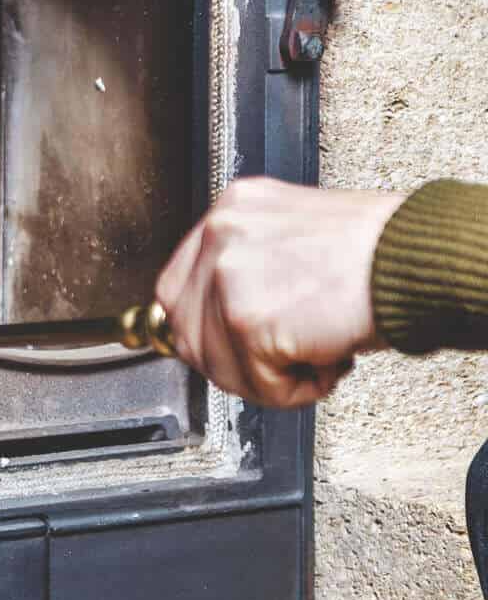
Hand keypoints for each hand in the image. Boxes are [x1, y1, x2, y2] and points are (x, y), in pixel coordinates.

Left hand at [155, 179, 406, 408]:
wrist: (420, 261)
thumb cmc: (381, 255)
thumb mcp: (296, 239)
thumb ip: (252, 267)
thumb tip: (219, 316)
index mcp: (234, 208)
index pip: (179, 286)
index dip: (205, 330)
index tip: (232, 349)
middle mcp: (223, 231)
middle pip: (185, 328)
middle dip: (231, 362)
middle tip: (278, 363)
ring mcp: (229, 272)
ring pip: (214, 362)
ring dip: (265, 379)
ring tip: (312, 361)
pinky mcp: (247, 317)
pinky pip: (254, 383)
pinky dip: (292, 391)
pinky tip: (325, 365)